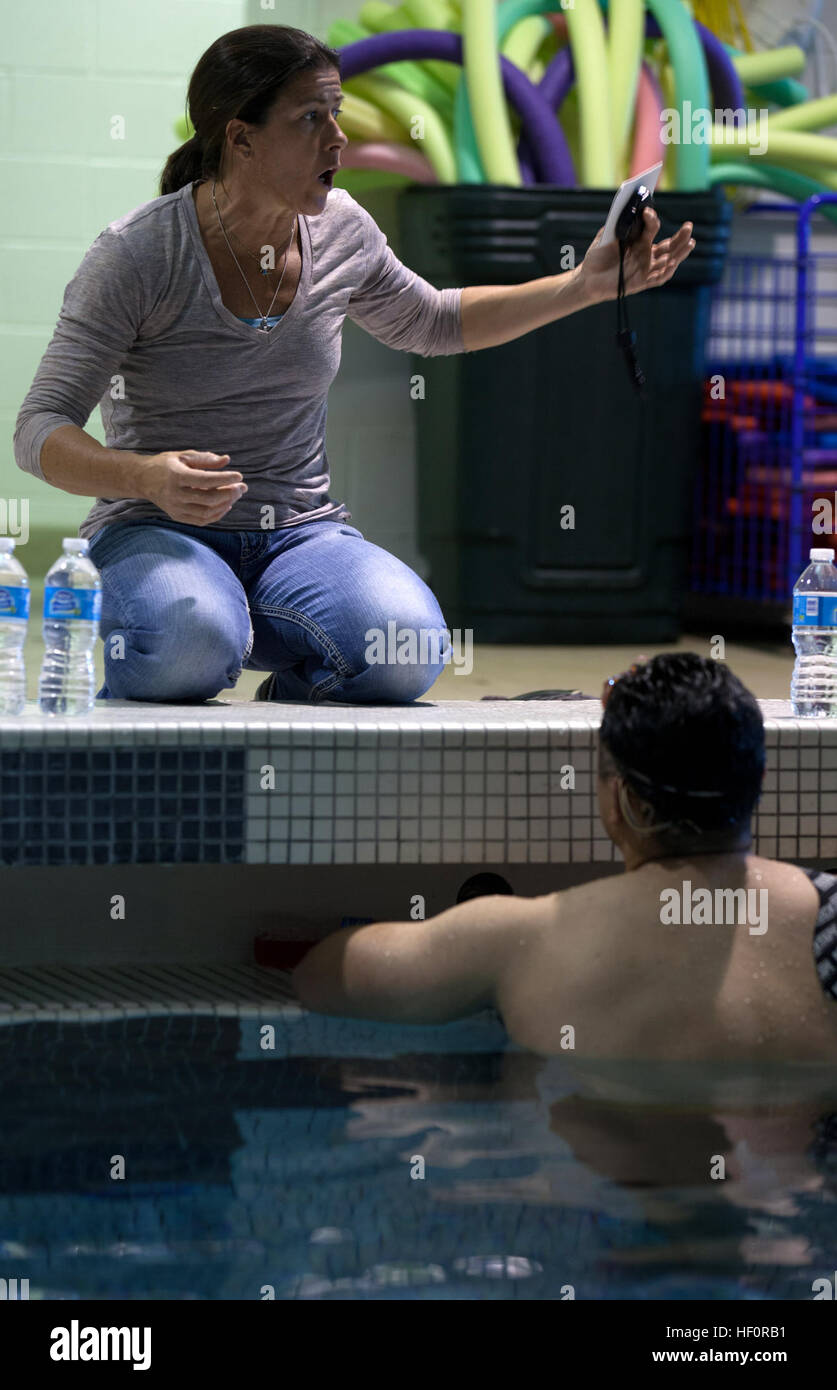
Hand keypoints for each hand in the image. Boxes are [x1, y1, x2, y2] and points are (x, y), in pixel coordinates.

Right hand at [143, 449, 247, 524]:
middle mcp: (175, 495)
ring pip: (206, 512)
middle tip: (242, 487)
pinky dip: (216, 514)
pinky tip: (225, 505)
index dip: (224, 479)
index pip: (205, 480)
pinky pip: (201, 520)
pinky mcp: (177, 516)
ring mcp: (175, 508)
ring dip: (225, 505)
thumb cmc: (165, 464)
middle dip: (229, 493)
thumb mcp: (184, 456)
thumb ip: (206, 459)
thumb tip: (227, 460)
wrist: (142, 479)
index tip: (239, 476)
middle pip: (208, 499)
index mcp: (176, 476)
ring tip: (235, 495)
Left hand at [576, 209, 695, 305]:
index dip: (652, 220)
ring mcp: (644, 269)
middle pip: (668, 246)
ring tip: (690, 243)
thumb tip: (626, 209)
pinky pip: (657, 279)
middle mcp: (645, 255)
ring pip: (668, 262)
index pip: (652, 229)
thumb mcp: (606, 237)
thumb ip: (617, 224)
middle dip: (680, 236)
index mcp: (639, 242)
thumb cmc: (597, 256)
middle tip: (689, 226)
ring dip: (679, 253)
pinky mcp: (640, 283)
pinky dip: (665, 272)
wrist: (587, 278)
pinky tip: (672, 263)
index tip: (647, 212)